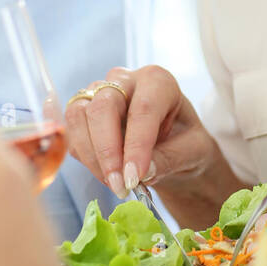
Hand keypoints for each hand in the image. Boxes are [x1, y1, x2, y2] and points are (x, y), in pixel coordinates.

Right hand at [65, 65, 242, 224]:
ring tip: (113, 184)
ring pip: (79, 115)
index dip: (136, 145)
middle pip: (104, 106)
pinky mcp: (82, 111)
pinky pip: (72, 133)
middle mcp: (125, 80)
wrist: (172, 145)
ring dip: (92, 156)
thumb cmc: (184, 142)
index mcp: (159, 81)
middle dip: (108, 150)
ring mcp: (99, 92)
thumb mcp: (193, 151)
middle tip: (119, 185)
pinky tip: (106, 175)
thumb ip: (170, 159)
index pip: (143, 108)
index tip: (134, 178)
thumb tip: (143, 172)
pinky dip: (85, 158)